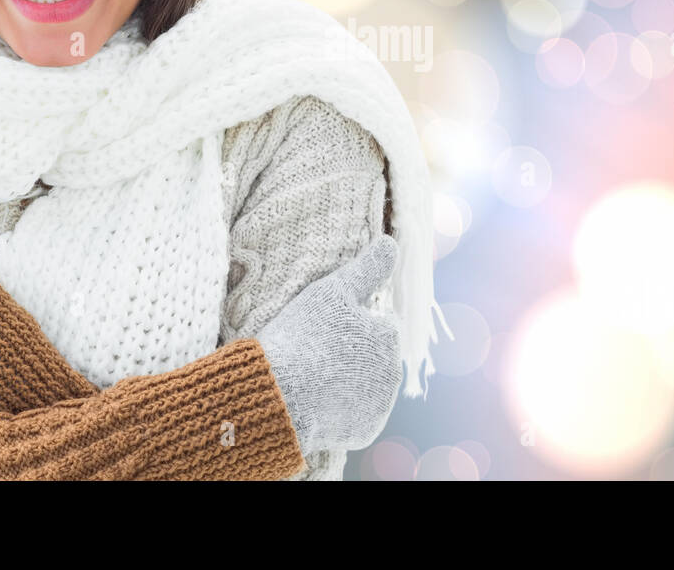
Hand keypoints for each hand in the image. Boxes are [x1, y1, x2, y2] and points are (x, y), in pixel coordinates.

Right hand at [254, 233, 402, 455]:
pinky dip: (340, 409)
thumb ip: (367, 268)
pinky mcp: (366, 432)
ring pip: (366, 386)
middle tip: (316, 352)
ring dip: (348, 381)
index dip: (350, 324)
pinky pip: (354, 414)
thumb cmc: (303, 337)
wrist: (280, 396)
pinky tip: (315, 400)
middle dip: (353, 354)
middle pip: (373, 357)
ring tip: (312, 376)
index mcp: (389, 337)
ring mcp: (380, 406)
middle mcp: (393, 373)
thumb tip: (391, 242)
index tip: (325, 329)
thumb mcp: (333, 291)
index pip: (378, 326)